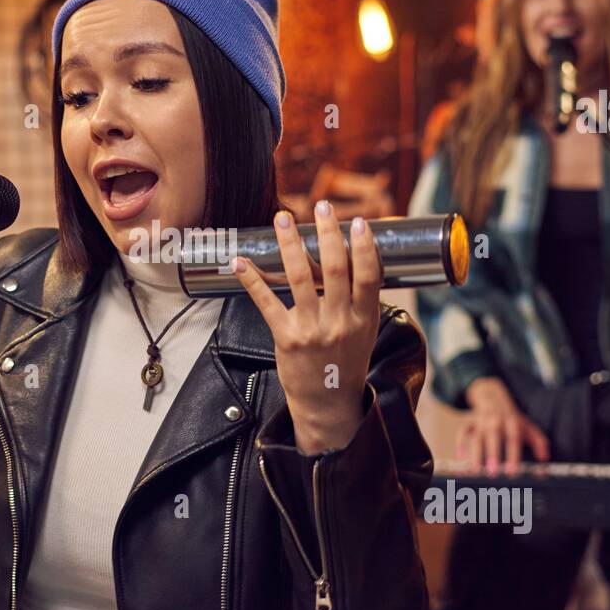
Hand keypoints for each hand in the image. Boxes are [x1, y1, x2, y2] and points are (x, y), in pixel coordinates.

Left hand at [233, 202, 381, 454]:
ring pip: (299, 278)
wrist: (328, 404)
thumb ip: (359, 298)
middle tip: (322, 206)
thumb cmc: (345, 362)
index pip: (368, 275)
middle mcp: (339, 322)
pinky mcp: (286, 338)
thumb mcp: (363, 331)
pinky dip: (252, 279)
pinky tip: (241, 260)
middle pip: (334, 269)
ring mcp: (312, 330)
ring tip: (282, 219)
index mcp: (363, 318)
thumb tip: (353, 254)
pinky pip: (267, 302)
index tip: (358, 222)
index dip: (364, 247)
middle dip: (327, 233)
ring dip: (290, 244)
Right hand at [457, 377, 549, 475]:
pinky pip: (463, 431)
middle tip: (493, 473)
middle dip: (492, 454)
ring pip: (476, 437)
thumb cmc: (511, 417)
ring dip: (475, 454)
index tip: (512, 472)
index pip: (513, 438)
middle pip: (493, 436)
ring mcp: (481, 420)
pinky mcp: (470, 422)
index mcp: (512, 421)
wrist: (493, 396)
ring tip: (475, 471)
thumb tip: (544, 457)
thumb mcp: (527, 425)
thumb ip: (538, 441)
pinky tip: (461, 458)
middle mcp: (495, 420)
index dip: (513, 455)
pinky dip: (460, 444)